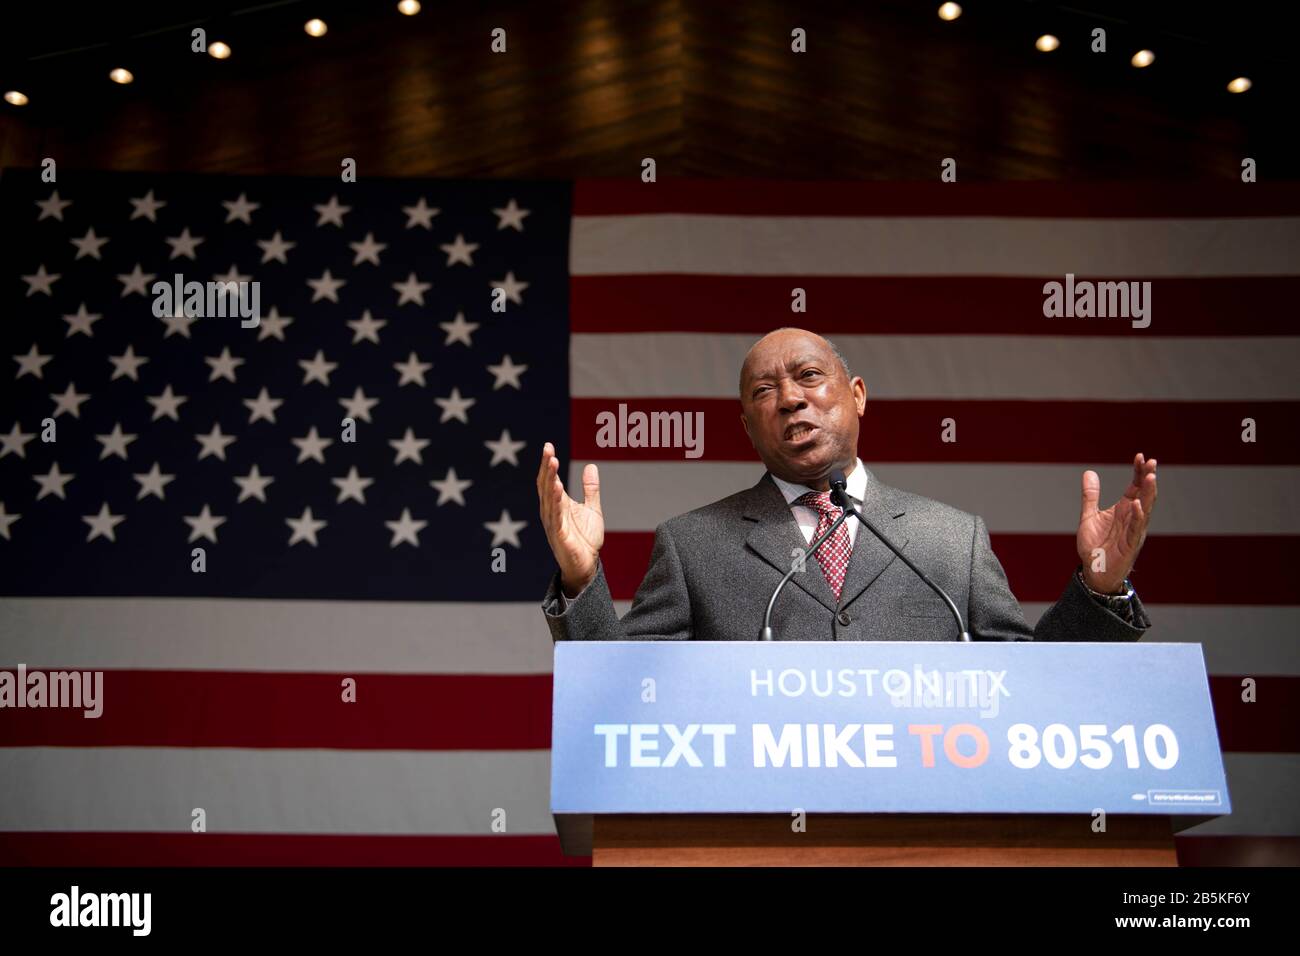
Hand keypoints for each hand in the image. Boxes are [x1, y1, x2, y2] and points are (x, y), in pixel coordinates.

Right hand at [536, 443, 603, 596]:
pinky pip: (556, 515)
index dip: (547, 464)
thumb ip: (591, 489)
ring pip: (549, 497)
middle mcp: (550, 511)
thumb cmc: (585, 539)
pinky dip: (556, 501)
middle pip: (545, 485)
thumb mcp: (592, 508)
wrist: (587, 565)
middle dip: (546, 467)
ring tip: (552, 461)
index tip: (548, 446)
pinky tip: (557, 487)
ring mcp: (553, 523)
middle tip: (548, 449)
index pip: (549, 480)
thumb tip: (591, 466)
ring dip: (550, 479)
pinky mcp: (559, 534)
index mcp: (557, 504)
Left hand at [1077, 453, 1156, 592]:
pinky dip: (1138, 516)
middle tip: (1151, 461)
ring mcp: (1134, 530)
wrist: (1094, 571)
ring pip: (1145, 508)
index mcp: (1124, 509)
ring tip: (1151, 476)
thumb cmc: (1095, 545)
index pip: (1135, 486)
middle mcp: (1132, 517)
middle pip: (1144, 494)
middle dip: (1148, 477)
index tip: (1140, 456)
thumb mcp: (1089, 516)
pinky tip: (1138, 504)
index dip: (1138, 471)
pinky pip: (1136, 528)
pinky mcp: (1130, 544)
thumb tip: (1089, 472)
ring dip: (1149, 493)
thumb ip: (1090, 495)